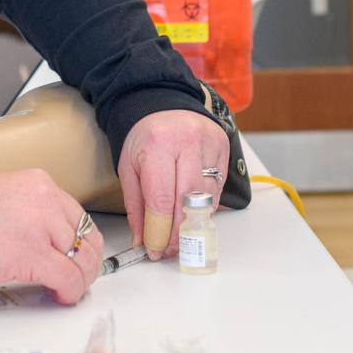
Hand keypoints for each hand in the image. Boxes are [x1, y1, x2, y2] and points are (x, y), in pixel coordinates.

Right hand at [0, 168, 103, 304]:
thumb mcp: (5, 198)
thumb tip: (47, 242)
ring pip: (82, 259)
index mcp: (39, 185)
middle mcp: (46, 201)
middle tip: (79, 279)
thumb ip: (31, 213)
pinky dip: (70, 291)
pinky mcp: (33, 253)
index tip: (79, 258)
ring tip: (68, 289)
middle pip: (88, 238)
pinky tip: (60, 296)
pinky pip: (67, 277)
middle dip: (87, 264)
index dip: (84, 244)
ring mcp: (42, 226)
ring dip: (80, 279)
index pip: (79, 217)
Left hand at [117, 108, 229, 258]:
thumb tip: (142, 240)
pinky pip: (218, 188)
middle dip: (177, 233)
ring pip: (206, 198)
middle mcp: (186, 142)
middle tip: (168, 250)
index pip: (161, 200)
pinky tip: (194, 215)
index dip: (159, 232)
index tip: (154, 250)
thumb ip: (136, 206)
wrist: (161, 103)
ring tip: (180, 237)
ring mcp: (208, 143)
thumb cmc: (144, 137)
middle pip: (187, 202)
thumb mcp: (128, 168)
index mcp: (157, 145)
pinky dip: (206, 207)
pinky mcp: (223, 146)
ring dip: (193, 223)